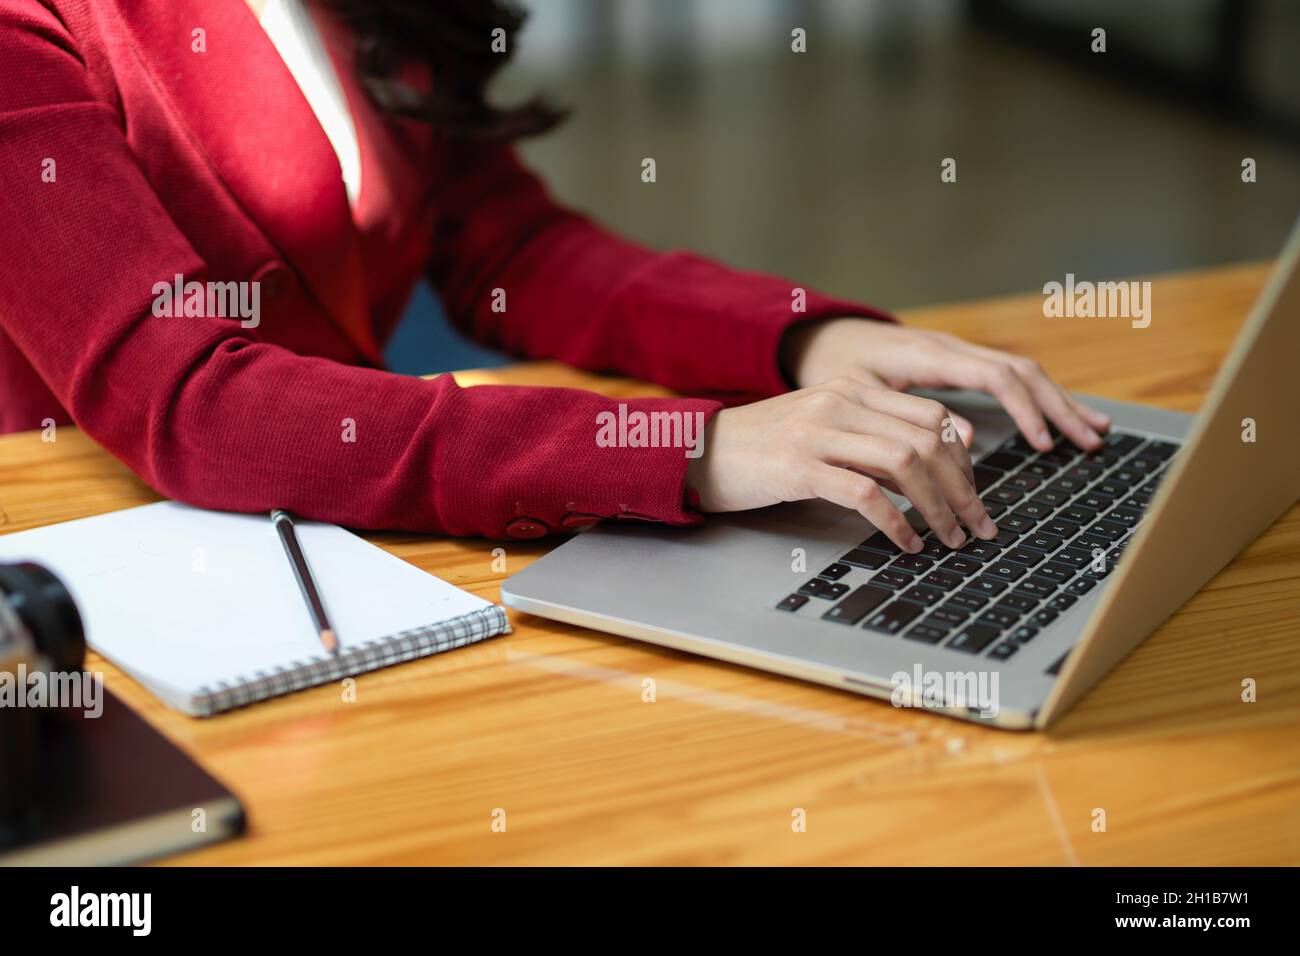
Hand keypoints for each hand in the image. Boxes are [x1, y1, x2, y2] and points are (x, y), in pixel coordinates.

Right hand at [685, 378, 999, 552]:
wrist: (699, 451)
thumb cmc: (764, 448)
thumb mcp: (824, 429)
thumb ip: (873, 438)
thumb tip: (934, 465)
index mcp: (853, 389)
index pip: (932, 416)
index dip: (964, 459)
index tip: (973, 495)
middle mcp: (841, 402)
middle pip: (928, 440)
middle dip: (964, 489)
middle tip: (978, 525)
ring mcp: (819, 432)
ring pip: (906, 463)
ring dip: (939, 507)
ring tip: (950, 538)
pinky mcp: (798, 466)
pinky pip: (865, 494)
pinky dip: (897, 523)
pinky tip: (907, 544)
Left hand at [780, 318, 1109, 451]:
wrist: (820, 334)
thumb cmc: (834, 364)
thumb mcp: (861, 394)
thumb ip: (907, 415)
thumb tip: (966, 441)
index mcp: (933, 355)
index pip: (998, 377)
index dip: (1027, 410)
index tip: (1046, 444)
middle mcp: (954, 348)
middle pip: (1024, 372)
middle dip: (1061, 406)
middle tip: (1094, 440)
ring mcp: (959, 353)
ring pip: (1024, 371)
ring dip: (1059, 401)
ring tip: (1095, 430)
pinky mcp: (957, 362)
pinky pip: (1009, 376)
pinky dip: (1038, 397)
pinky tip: (1058, 417)